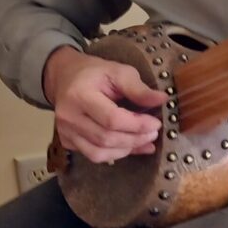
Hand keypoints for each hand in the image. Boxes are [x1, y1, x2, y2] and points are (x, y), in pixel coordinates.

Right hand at [43, 46, 166, 163]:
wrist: (66, 77)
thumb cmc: (96, 73)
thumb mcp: (119, 72)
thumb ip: (139, 89)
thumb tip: (162, 100)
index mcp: (80, 95)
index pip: (111, 119)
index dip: (137, 125)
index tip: (156, 123)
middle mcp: (68, 117)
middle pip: (105, 138)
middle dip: (135, 139)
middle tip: (154, 133)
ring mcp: (64, 131)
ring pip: (98, 153)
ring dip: (126, 150)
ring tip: (145, 141)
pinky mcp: (66, 141)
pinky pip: (93, 155)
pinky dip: (114, 154)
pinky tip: (130, 147)